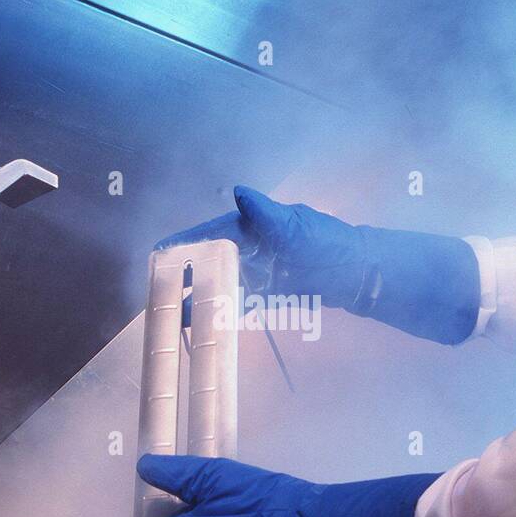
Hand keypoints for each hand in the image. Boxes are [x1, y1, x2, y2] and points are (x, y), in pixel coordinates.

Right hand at [155, 185, 366, 302]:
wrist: (357, 271)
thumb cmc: (326, 240)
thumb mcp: (295, 224)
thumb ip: (264, 213)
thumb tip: (238, 191)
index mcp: (250, 228)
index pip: (209, 235)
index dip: (184, 243)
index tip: (159, 253)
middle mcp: (247, 251)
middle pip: (208, 263)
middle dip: (185, 275)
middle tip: (158, 289)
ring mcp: (255, 275)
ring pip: (218, 287)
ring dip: (198, 299)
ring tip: (173, 313)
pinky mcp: (266, 296)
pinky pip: (237, 306)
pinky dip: (220, 314)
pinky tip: (202, 325)